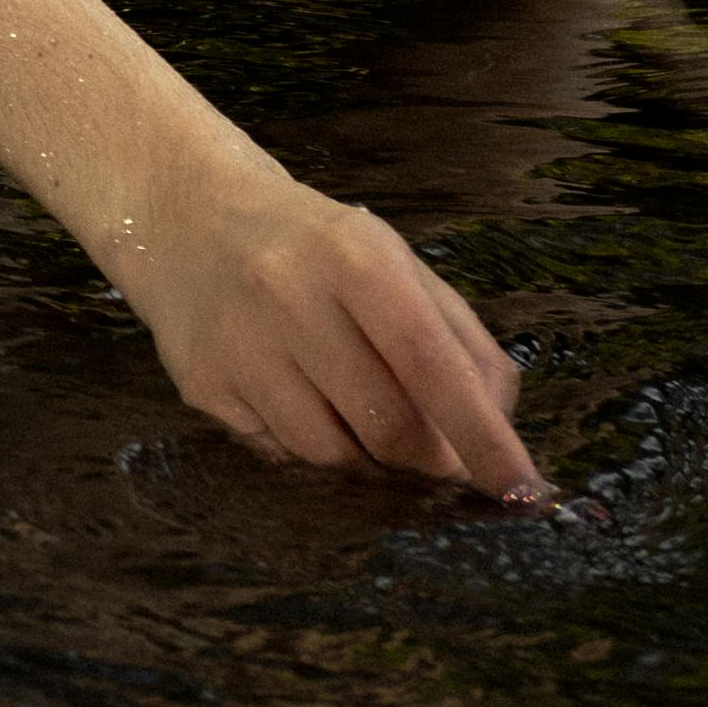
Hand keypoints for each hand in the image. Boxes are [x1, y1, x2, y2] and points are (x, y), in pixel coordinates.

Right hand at [114, 168, 550, 503]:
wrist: (185, 215)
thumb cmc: (314, 246)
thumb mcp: (393, 263)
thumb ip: (459, 339)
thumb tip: (498, 431)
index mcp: (353, 257)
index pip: (431, 364)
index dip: (483, 436)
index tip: (522, 491)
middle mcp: (290, 297)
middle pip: (390, 427)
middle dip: (433, 460)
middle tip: (444, 457)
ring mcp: (239, 345)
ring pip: (335, 455)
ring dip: (370, 458)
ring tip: (359, 411)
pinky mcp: (203, 385)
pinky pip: (281, 454)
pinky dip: (313, 447)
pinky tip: (302, 401)